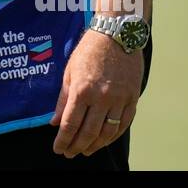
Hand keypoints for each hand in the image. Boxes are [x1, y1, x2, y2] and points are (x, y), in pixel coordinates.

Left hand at [49, 28, 142, 157]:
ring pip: (107, 132)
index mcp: (82, 90)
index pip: (70, 124)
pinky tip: (104, 141)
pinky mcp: (132, 98)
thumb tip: (55, 122)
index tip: (58, 148)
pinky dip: (113, 136)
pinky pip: (124, 124)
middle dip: (76, 147)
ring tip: (85, 151)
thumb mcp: (70, 71)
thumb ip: (63, 99)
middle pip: (88, 132)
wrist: (117, 34)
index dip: (63, 140)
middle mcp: (101, 97)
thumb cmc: (89, 50)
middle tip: (69, 153)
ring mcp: (119, 99)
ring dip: (95, 146)